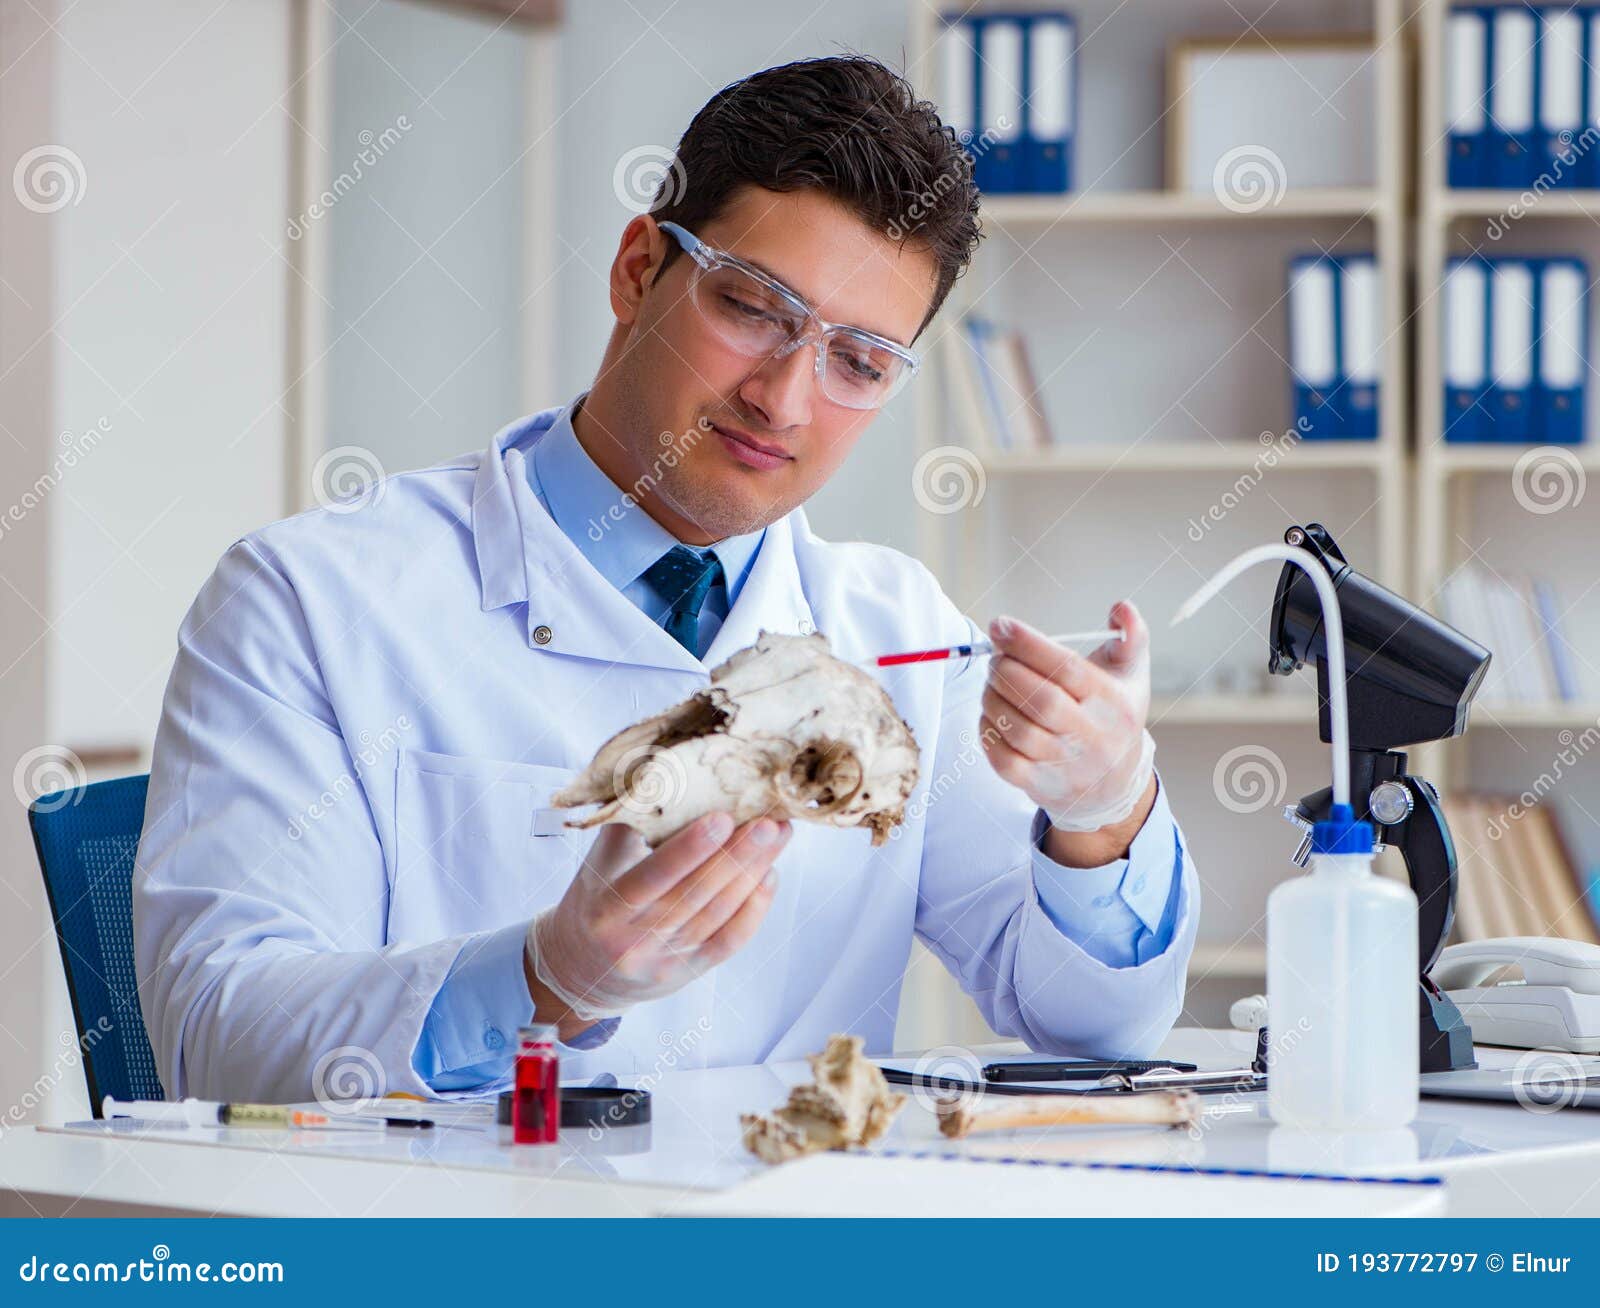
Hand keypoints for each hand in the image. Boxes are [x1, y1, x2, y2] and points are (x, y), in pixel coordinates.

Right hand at [526, 812, 787, 1024]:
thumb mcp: (598, 862)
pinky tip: (770, 876)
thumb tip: (664, 769)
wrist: (581, 970)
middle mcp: (635, 939)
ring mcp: (665, 960)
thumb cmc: (595, 900)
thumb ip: (628, 822)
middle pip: (696, 894)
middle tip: (769, 820)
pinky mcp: (689, 974)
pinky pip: (729, 942)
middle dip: (738, 855)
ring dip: (754, 872)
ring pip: (718, 914)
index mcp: (608, 907)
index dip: (690, 849)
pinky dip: (754, 908)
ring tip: (778, 836)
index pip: (653, 876)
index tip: (722, 817)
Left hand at [979, 602, 1155, 834]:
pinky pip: (1004, 760)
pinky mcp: (1042, 787)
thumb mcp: (1131, 674)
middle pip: (1040, 699)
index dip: (1028, 643)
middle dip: (1005, 670)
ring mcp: (1067, 766)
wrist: (1115, 785)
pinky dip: (988, 732)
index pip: (1066, 668)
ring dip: (992, 697)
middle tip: (994, 658)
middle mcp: (1093, 736)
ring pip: (1017, 728)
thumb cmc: (1114, 716)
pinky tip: (991, 714)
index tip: (1000, 625)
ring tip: (992, 683)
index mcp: (1114, 702)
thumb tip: (1121, 608)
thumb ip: (1131, 636)